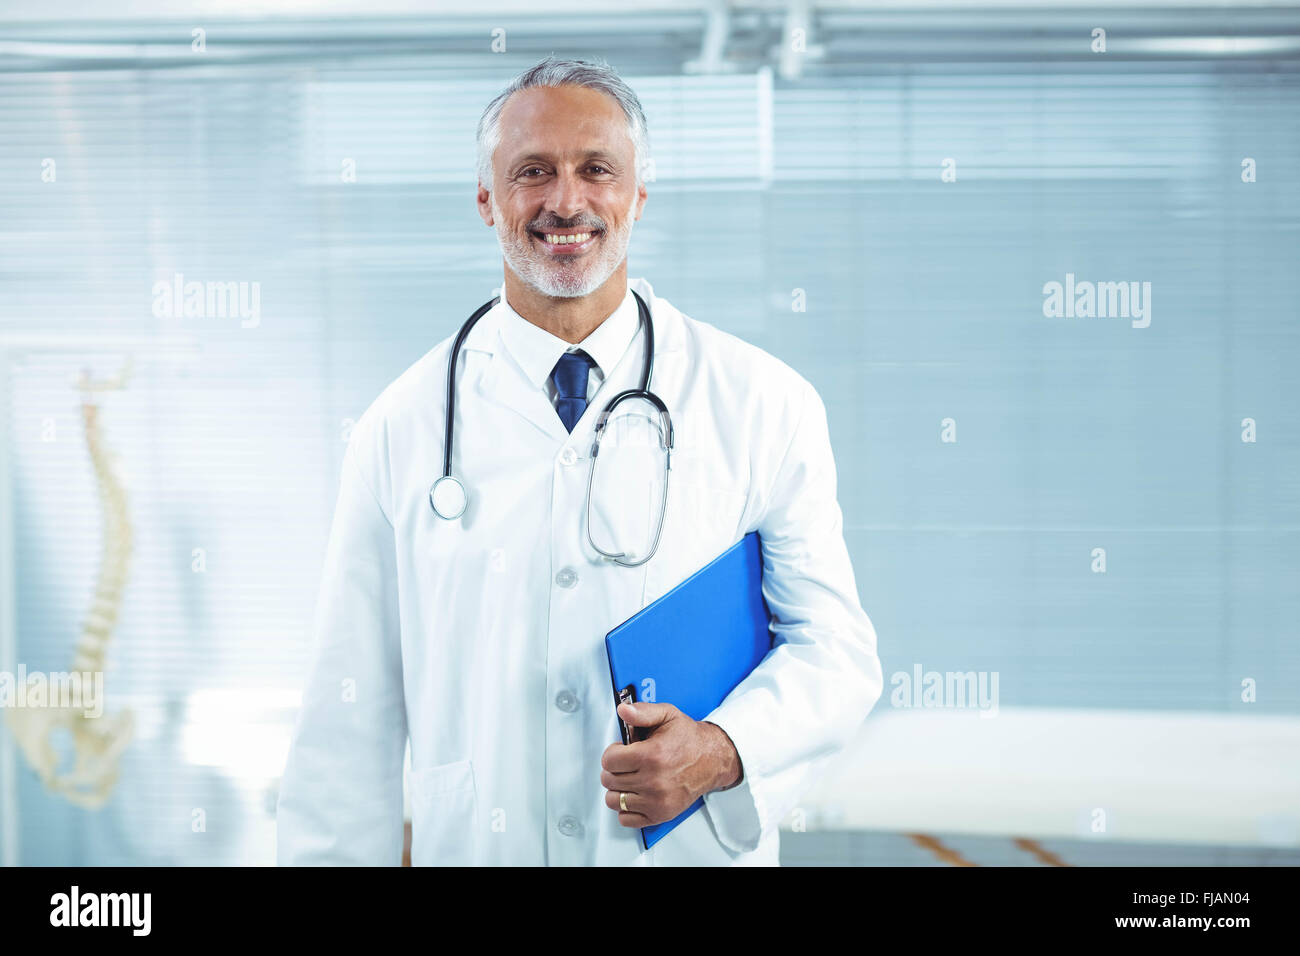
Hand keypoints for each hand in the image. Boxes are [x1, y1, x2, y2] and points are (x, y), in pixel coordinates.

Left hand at [600, 701, 741, 826]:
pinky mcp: (660, 814)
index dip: (612, 752)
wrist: (713, 760)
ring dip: (618, 789)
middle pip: (609, 780)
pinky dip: (626, 808)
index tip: (621, 750)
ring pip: (614, 800)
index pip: (609, 761)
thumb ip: (643, 711)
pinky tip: (636, 794)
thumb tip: (623, 709)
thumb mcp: (668, 716)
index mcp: (652, 755)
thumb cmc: (689, 739)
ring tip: (630, 778)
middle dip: (614, 769)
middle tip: (626, 763)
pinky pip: (626, 819)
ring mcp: (656, 801)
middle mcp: (653, 781)